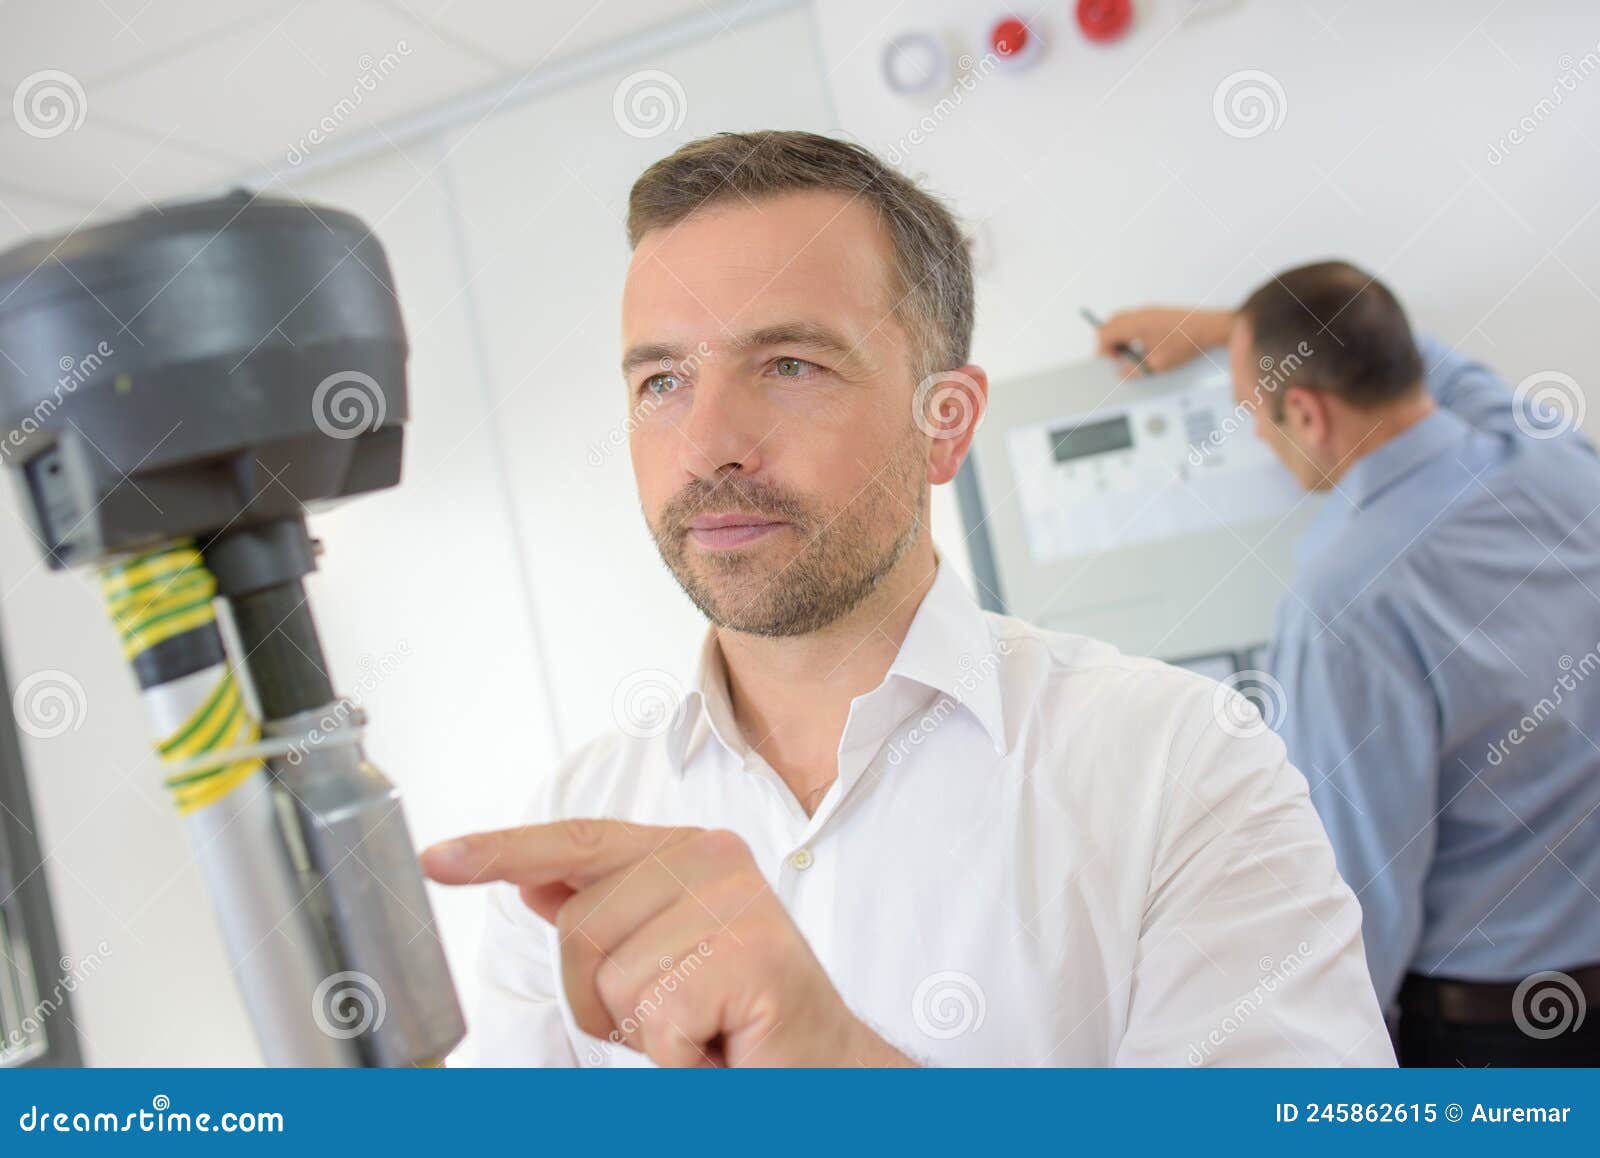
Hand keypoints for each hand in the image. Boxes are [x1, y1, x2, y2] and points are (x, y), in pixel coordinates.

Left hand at [422, 819, 912, 1067]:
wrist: (821, 1069)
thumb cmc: (736, 1015)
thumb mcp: (656, 958)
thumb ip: (602, 911)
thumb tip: (531, 877)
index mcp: (688, 850)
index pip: (577, 842)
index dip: (501, 852)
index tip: (437, 860)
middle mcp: (714, 859)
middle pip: (580, 929)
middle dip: (604, 998)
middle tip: (673, 1016)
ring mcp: (736, 903)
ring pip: (613, 980)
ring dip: (645, 1031)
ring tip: (702, 1027)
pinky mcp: (751, 955)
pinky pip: (658, 1019)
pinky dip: (678, 1055)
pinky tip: (721, 1042)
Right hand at [1095, 306, 1234, 376]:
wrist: (1209, 328)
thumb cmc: (1186, 342)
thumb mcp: (1157, 364)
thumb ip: (1135, 370)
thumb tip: (1122, 371)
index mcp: (1135, 325)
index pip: (1105, 332)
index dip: (1103, 348)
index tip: (1109, 359)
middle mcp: (1139, 314)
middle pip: (1110, 323)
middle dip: (1109, 340)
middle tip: (1117, 356)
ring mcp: (1148, 311)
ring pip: (1121, 320)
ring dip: (1120, 335)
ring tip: (1131, 351)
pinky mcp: (1155, 312)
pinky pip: (1134, 319)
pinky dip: (1130, 331)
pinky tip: (1142, 344)